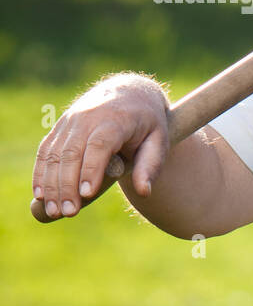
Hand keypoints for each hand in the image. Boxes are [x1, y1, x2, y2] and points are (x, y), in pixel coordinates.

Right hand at [33, 74, 170, 219]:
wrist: (128, 93)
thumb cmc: (148, 123)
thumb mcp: (160, 140)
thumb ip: (151, 165)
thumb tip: (144, 192)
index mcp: (116, 119)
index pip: (100, 145)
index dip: (91, 169)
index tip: (87, 194)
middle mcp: (88, 117)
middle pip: (72, 152)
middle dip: (67, 184)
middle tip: (69, 212)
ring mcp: (70, 121)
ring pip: (55, 154)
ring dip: (52, 184)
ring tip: (54, 211)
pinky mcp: (59, 128)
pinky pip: (45, 151)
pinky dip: (41, 173)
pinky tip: (40, 195)